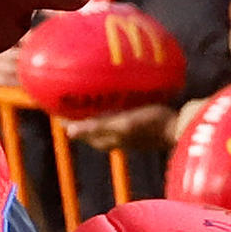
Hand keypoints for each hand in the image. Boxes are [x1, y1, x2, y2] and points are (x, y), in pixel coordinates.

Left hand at [60, 100, 177, 153]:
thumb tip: (68, 131)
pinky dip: (107, 107)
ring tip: (86, 91)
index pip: (76, 129)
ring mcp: (124, 135)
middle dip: (75, 111)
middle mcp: (111, 139)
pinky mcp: (135, 127)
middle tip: (66, 91)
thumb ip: (97, 127)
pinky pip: (114, 116)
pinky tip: (113, 96)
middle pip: (86, 124)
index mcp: (104, 140)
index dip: (63, 117)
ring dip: (91, 109)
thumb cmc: (151, 125)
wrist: (180, 129)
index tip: (50, 101)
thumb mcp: (122, 124)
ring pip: (100, 121)